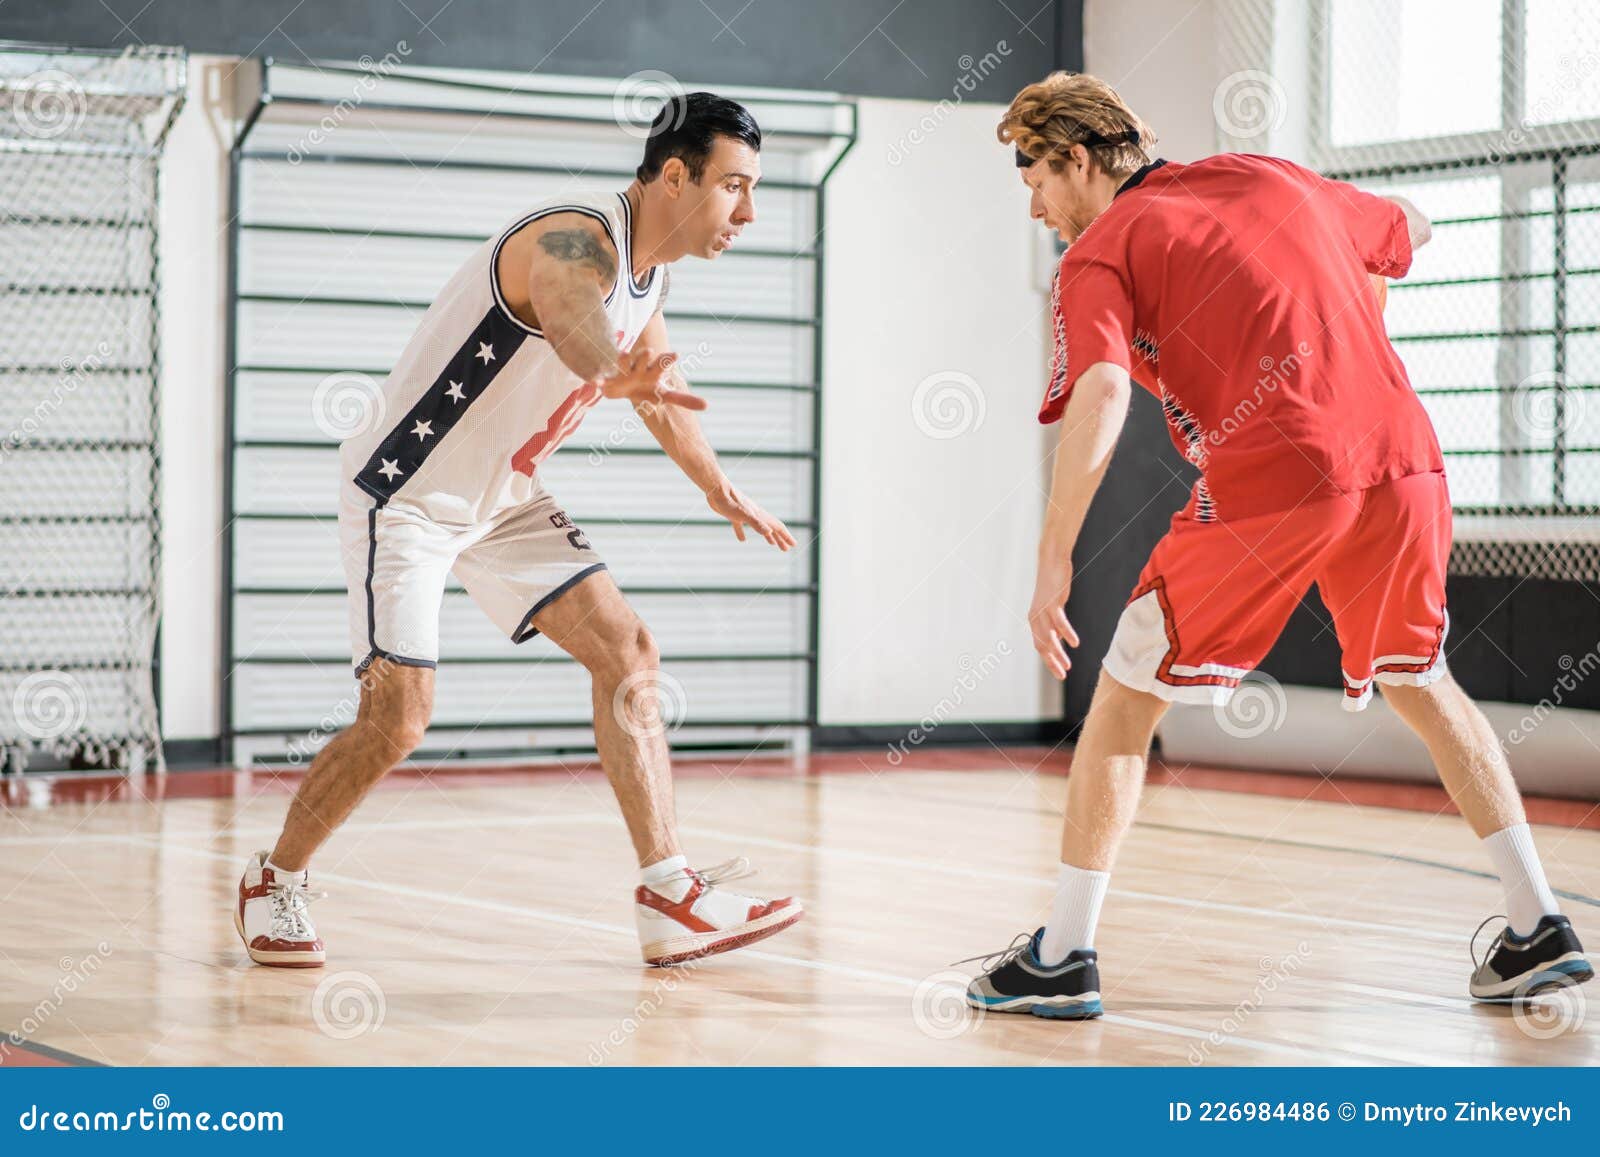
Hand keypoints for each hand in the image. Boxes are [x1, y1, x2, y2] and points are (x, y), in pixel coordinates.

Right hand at [592, 348, 706, 410]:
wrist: (621, 384)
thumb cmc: (646, 388)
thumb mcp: (664, 394)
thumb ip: (684, 399)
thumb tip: (707, 406)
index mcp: (654, 371)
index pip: (663, 364)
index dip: (668, 360)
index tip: (676, 355)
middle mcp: (639, 367)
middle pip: (643, 360)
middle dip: (645, 357)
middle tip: (649, 352)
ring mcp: (622, 371)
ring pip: (624, 362)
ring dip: (624, 359)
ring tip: (625, 354)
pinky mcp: (607, 378)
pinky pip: (602, 378)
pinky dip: (598, 380)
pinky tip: (596, 383)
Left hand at [705, 482, 796, 550]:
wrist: (715, 488)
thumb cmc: (729, 501)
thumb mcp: (743, 514)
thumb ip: (756, 523)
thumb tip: (769, 532)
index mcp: (759, 515)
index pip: (777, 527)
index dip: (786, 536)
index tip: (793, 545)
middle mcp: (755, 514)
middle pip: (771, 528)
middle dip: (780, 539)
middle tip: (786, 549)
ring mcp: (744, 514)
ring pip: (760, 527)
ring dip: (768, 536)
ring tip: (772, 544)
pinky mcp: (733, 515)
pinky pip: (741, 526)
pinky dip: (743, 533)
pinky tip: (742, 539)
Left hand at [1029, 559, 1078, 679]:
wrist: (1051, 563)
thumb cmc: (1053, 586)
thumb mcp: (1052, 607)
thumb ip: (1053, 623)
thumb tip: (1058, 639)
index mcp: (1034, 621)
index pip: (1040, 647)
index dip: (1049, 661)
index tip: (1060, 673)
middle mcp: (1035, 618)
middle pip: (1042, 646)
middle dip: (1052, 663)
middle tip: (1062, 675)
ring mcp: (1042, 611)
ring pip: (1048, 638)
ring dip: (1058, 653)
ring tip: (1067, 665)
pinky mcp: (1052, 603)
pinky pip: (1059, 622)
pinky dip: (1066, 634)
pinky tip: (1074, 644)